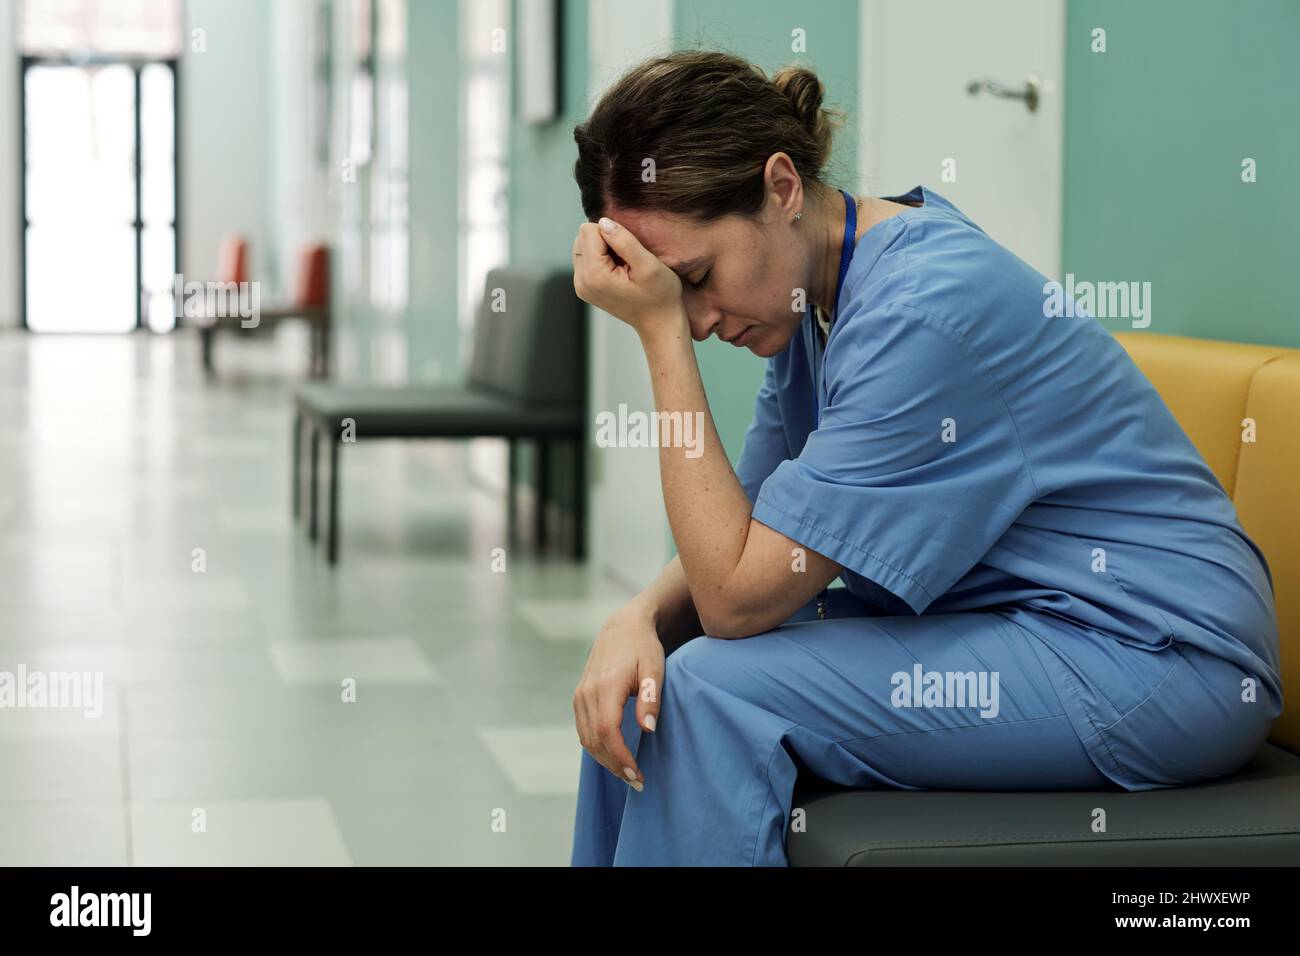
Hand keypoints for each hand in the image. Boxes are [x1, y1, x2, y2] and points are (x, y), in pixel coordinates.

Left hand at [572, 217, 684, 336]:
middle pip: (583, 236)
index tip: (629, 253)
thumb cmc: (659, 295)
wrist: (659, 322)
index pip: (590, 230)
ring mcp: (581, 286)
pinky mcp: (584, 287)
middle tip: (627, 261)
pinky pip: (587, 257)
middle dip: (606, 241)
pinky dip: (602, 258)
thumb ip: (624, 241)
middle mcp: (581, 281)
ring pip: (583, 245)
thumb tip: (603, 222)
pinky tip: (619, 271)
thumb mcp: (648, 265)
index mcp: (594, 275)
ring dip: (604, 249)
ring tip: (623, 266)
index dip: (613, 234)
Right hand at [573, 603, 664, 789]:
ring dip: (605, 760)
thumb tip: (647, 729)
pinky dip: (597, 748)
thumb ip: (651, 698)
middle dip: (614, 765)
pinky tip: (615, 756)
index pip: (607, 731)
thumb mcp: (655, 668)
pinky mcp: (579, 698)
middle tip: (637, 782)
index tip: (637, 774)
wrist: (622, 628)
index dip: (620, 757)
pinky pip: (583, 730)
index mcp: (606, 686)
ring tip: (628, 774)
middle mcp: (586, 692)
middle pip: (594, 740)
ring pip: (586, 739)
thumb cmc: (643, 648)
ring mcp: (579, 695)